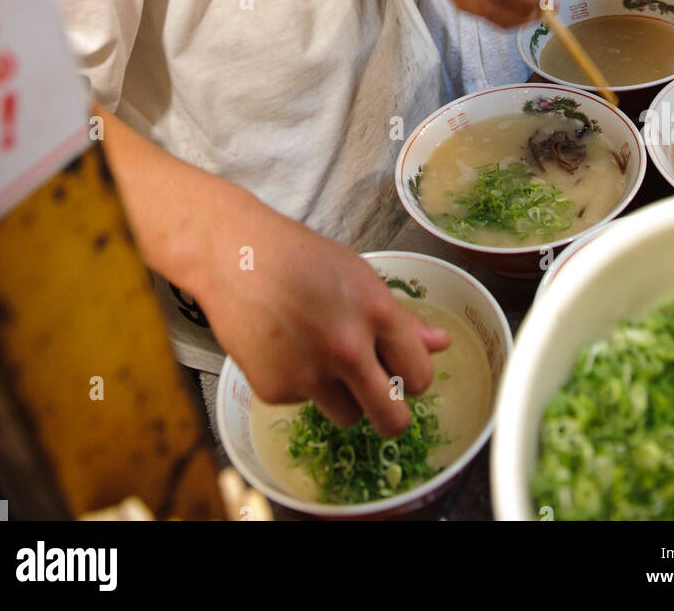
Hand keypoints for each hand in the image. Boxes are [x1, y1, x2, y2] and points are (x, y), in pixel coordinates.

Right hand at [194, 183, 451, 435]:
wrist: (232, 255)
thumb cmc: (299, 256)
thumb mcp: (359, 275)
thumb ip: (401, 317)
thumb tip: (442, 344)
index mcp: (376, 312)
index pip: (419, 375)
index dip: (413, 377)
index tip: (402, 372)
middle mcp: (347, 348)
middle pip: (391, 418)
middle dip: (392, 416)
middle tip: (379, 399)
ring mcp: (309, 374)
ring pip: (347, 418)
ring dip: (341, 398)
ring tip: (319, 357)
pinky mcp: (275, 390)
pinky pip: (303, 404)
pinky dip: (298, 385)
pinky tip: (283, 348)